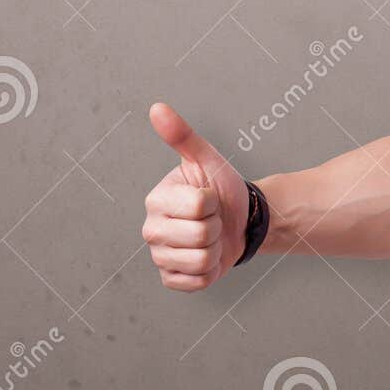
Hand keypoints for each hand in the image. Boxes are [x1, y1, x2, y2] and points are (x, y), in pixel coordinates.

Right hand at [142, 103, 248, 291]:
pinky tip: (208, 256)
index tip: (210, 197)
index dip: (214, 201)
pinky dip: (212, 270)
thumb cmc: (221, 187)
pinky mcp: (172, 279)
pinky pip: (197, 281)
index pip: (199, 205)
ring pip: (201, 260)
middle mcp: (151, 230)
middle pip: (202, 234)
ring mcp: (160, 257)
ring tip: (212, 237)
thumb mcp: (208, 160)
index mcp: (156, 200)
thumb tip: (157, 107)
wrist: (239, 219)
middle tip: (213, 218)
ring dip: (217, 249)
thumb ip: (183, 136)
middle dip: (217, 226)